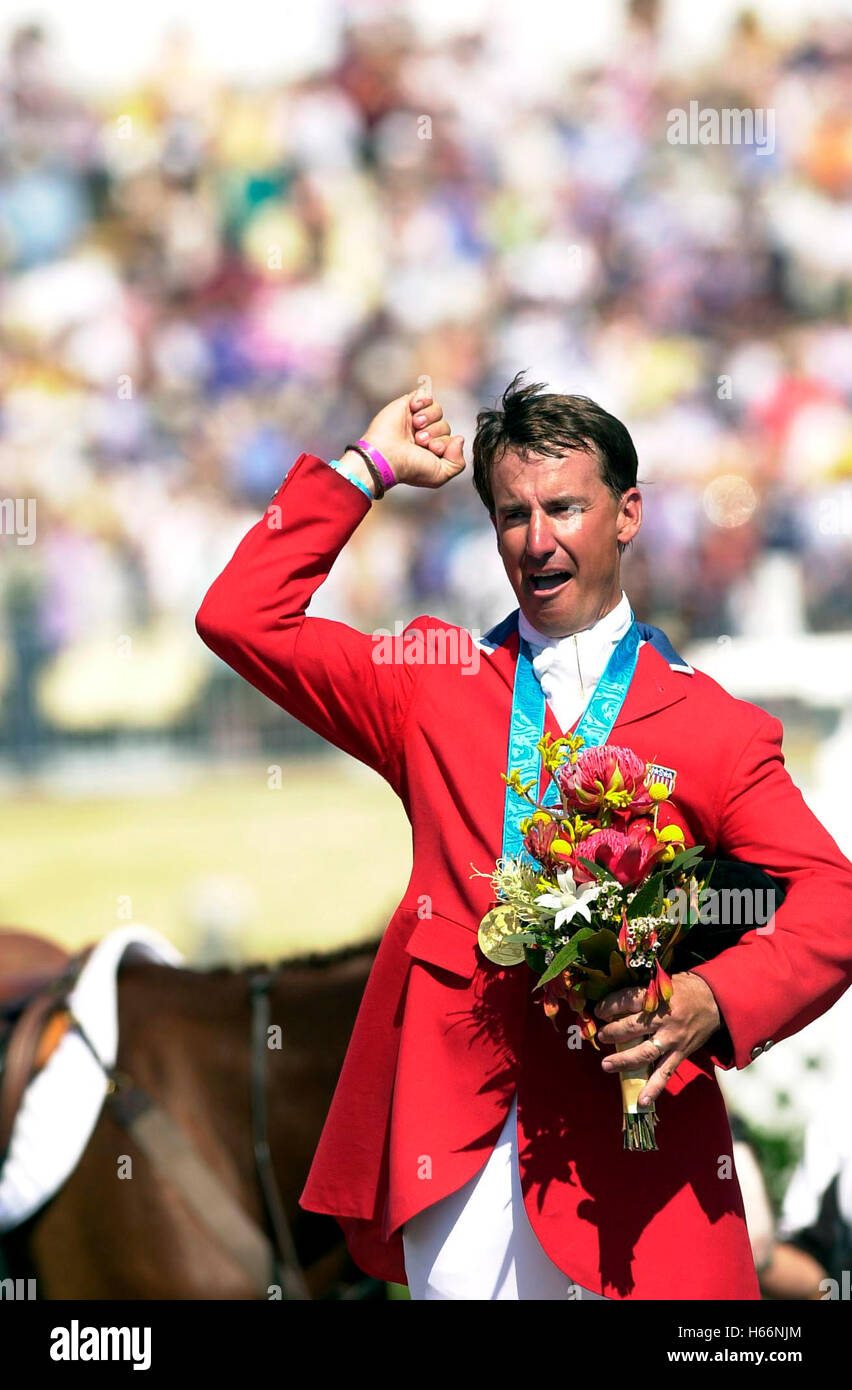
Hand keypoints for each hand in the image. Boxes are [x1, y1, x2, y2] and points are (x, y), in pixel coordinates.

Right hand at [359, 374, 465, 488]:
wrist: (386, 456)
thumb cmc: (410, 468)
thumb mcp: (440, 475)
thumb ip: (458, 462)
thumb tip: (459, 438)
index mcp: (430, 450)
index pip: (450, 439)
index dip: (444, 442)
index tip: (431, 449)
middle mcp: (424, 434)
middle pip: (444, 425)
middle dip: (435, 432)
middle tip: (420, 440)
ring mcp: (414, 419)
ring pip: (437, 409)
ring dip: (429, 417)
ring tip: (416, 425)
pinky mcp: (406, 405)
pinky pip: (424, 393)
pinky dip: (423, 399)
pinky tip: (415, 409)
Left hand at [594, 972, 721, 1106]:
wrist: (716, 1001)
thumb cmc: (685, 989)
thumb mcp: (664, 982)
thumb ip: (643, 993)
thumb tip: (615, 1003)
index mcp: (658, 998)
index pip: (627, 1001)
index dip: (609, 1007)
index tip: (598, 1011)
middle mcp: (664, 1019)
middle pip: (632, 1028)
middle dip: (612, 1033)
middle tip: (601, 1035)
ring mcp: (672, 1039)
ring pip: (644, 1053)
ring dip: (623, 1060)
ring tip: (606, 1064)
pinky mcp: (681, 1053)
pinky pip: (665, 1073)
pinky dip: (654, 1088)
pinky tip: (642, 1100)